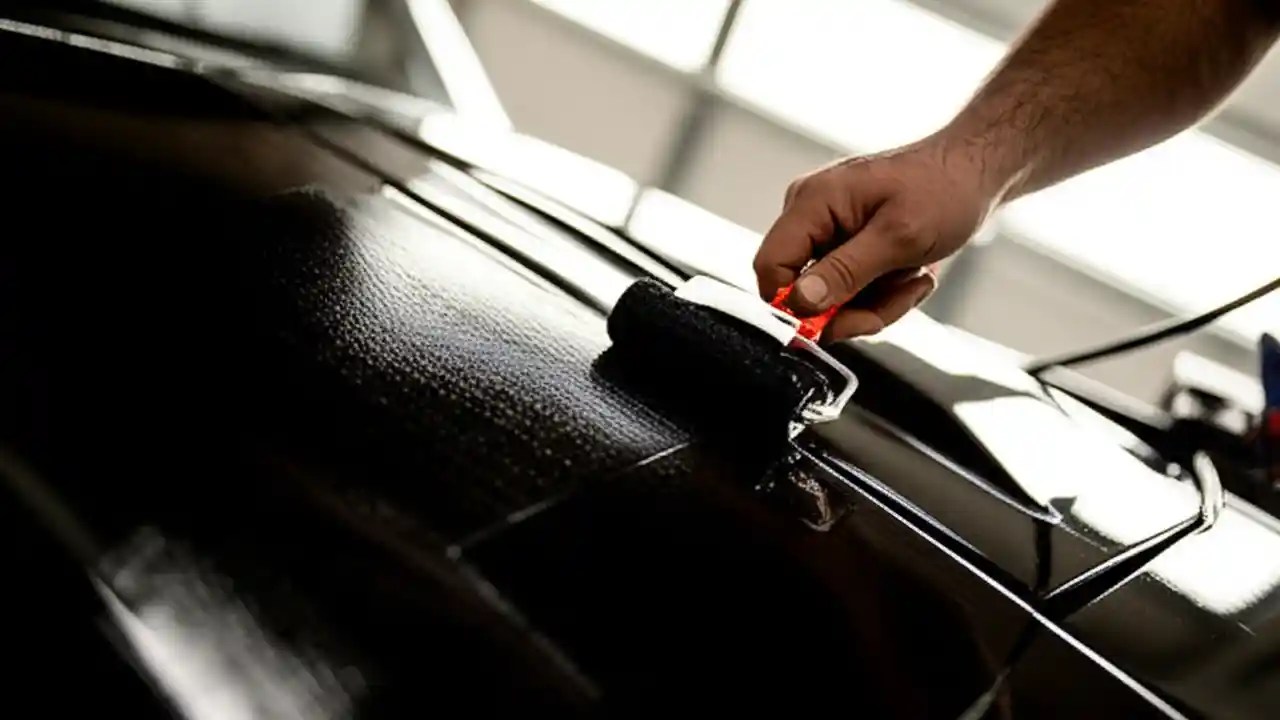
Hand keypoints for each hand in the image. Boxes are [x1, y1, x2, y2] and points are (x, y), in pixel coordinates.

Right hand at [753, 136, 996, 340]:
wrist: (975, 173)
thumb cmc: (944, 190)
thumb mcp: (899, 237)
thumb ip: (845, 272)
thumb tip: (798, 302)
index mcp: (812, 202)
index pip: (770, 267)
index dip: (794, 305)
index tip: (837, 322)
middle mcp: (810, 215)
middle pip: (803, 292)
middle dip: (853, 307)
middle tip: (898, 294)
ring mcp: (827, 232)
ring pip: (831, 299)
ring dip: (878, 302)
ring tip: (914, 276)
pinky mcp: (844, 246)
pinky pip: (850, 290)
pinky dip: (884, 294)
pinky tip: (912, 273)